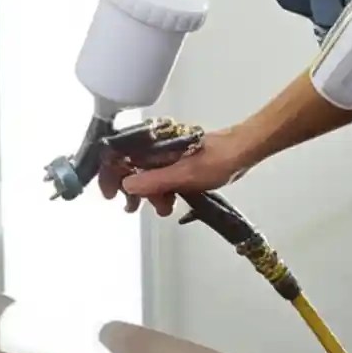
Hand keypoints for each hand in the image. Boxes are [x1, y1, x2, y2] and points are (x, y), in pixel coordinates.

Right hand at [104, 127, 255, 216]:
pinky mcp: (176, 161)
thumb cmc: (216, 160)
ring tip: (164, 207)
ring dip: (150, 194)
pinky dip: (162, 190)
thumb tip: (127, 185)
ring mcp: (166, 154)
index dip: (110, 175)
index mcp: (152, 145)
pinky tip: (171, 201)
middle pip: (130, 167)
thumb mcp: (183, 175)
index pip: (118, 155)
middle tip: (136, 207)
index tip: (111, 195)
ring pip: (146, 175)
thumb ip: (154, 181)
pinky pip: (160, 177)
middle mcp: (155, 147)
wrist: (241, 152)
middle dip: (134, 191)